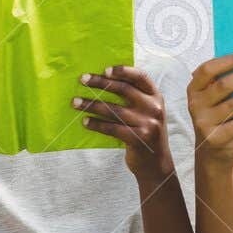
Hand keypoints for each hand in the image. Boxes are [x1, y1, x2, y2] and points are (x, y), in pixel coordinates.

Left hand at [74, 66, 174, 182]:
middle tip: (82, 80)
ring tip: (75, 102)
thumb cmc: (145, 132)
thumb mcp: (147, 112)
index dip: (123, 71)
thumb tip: (104, 81)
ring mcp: (148, 124)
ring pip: (113, 110)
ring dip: (91, 105)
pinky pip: (112, 128)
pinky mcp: (138, 138)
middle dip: (101, 83)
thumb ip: (135, 98)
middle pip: (124, 89)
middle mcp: (154, 108)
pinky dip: (97, 124)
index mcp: (156, 97)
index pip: (141, 77)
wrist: (156, 163)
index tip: (105, 69)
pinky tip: (85, 122)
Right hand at [187, 53, 232, 168]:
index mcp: (194, 88)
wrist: (212, 150)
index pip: (206, 70)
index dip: (225, 62)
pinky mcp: (215, 138)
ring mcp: (203, 122)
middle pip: (222, 86)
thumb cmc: (220, 114)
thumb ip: (225, 83)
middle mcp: (195, 104)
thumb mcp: (215, 98)